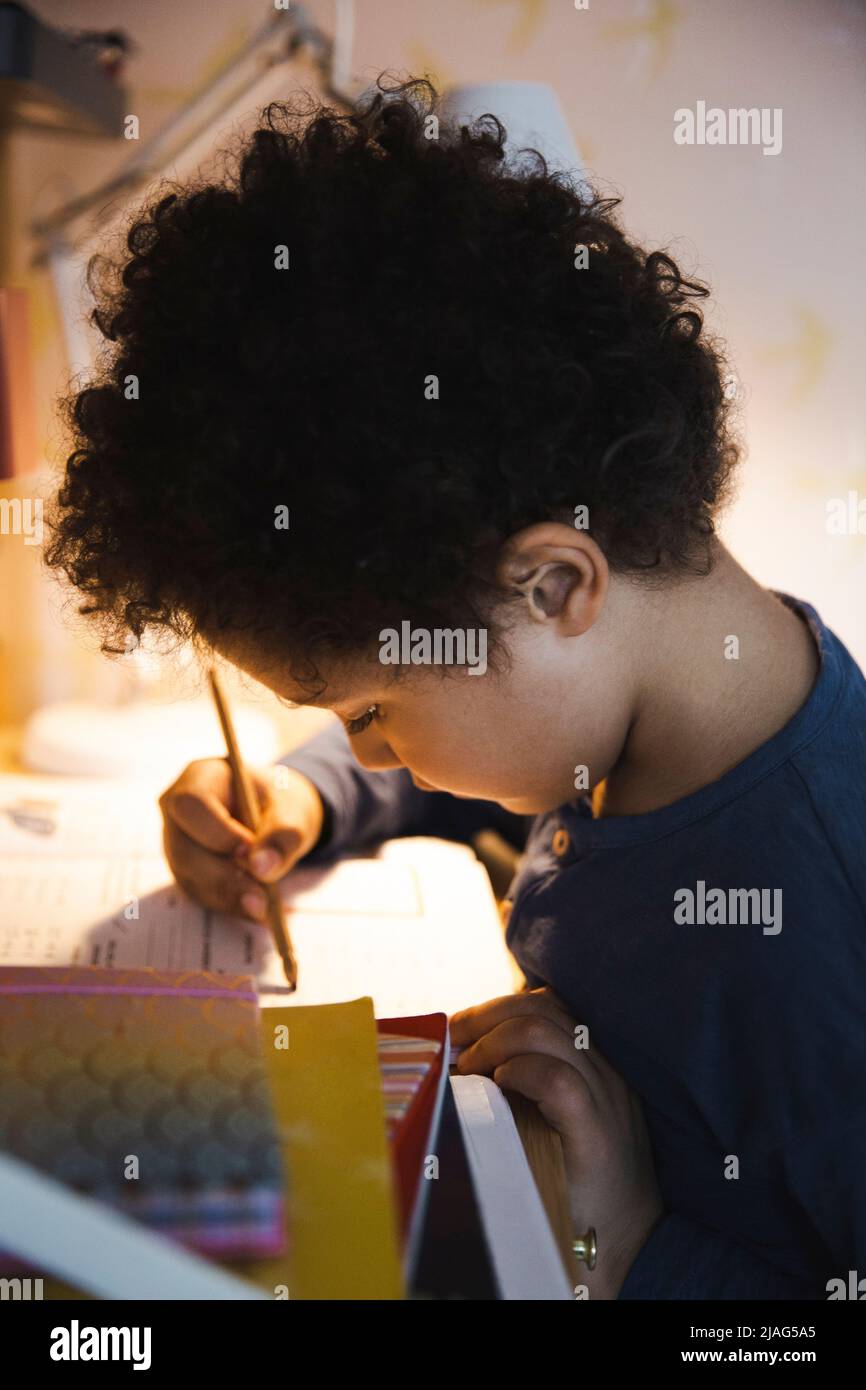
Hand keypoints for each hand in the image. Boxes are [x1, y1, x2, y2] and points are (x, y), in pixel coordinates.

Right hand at [159, 758, 323, 921]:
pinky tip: (257, 910)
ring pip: (190, 877)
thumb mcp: (292, 811)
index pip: (192, 804)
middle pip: (184, 849)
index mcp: (199, 778)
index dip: (218, 833)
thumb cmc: (279, 804)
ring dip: (227, 896)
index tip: (250, 852)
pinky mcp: (185, 871)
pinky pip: (200, 894)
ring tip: (264, 907)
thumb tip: (261, 868)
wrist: (275, 817)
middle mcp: (177, 811)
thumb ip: (283, 834)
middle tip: (261, 898)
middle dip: (223, 877)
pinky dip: (229, 905)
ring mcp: (176, 843)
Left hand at [450, 987, 663, 1297]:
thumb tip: (460, 1059)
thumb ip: (525, 1083)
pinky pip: (556, 1079)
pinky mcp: (596, 1132)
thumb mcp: (551, 1119)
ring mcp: (605, 1098)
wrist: (622, 1245)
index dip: (498, 1006)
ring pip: (547, 1030)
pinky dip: (518, 1071)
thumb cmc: (574, 1182)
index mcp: (596, 1062)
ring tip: (468, 1069)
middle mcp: (605, 1070)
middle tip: (453, 1043)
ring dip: (493, 1040)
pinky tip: (499, 1085)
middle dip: (486, 1015)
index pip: (549, 1003)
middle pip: (543, 1006)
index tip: (460, 1028)